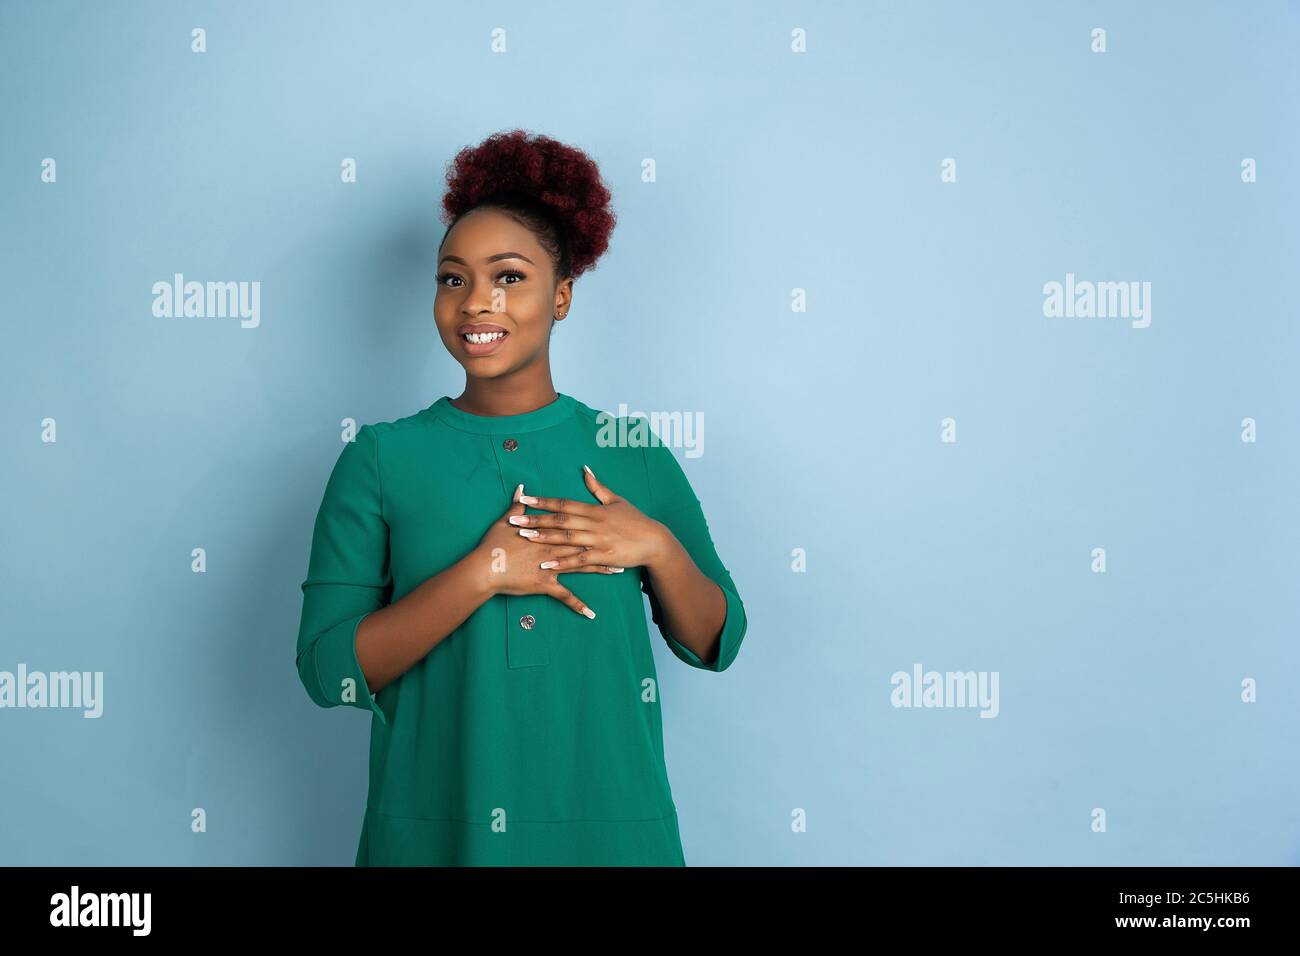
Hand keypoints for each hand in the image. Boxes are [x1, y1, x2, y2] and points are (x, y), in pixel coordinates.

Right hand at [472, 483, 621, 618]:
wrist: (485, 567)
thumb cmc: (494, 544)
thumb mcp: (505, 521)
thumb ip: (517, 505)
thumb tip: (522, 489)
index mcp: (547, 531)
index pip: (574, 524)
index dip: (592, 522)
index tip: (608, 521)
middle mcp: (554, 547)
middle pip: (585, 544)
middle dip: (604, 544)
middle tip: (624, 544)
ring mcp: (551, 567)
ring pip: (581, 567)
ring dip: (600, 569)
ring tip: (618, 571)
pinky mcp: (545, 585)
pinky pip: (565, 597)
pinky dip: (577, 605)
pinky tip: (591, 613)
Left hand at [509, 465, 669, 572]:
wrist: (654, 541)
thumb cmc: (635, 520)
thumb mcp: (617, 500)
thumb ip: (598, 487)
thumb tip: (585, 469)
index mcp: (594, 509)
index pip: (564, 503)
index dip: (543, 501)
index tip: (525, 499)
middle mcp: (594, 524)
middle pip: (560, 520)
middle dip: (536, 520)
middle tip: (515, 520)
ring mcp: (598, 540)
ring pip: (566, 539)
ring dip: (544, 538)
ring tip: (525, 538)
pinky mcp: (603, 556)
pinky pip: (579, 559)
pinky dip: (562, 562)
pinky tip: (546, 564)